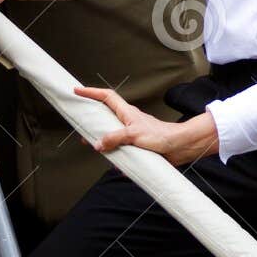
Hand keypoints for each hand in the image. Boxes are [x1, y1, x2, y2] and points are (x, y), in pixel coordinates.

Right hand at [74, 86, 218, 165]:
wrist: (178, 147)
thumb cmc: (161, 135)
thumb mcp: (134, 135)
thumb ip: (114, 138)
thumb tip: (97, 144)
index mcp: (126, 113)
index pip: (106, 97)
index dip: (91, 92)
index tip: (78, 91)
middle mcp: (127, 121)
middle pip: (105, 116)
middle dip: (92, 122)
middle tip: (81, 129)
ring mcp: (131, 133)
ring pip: (111, 135)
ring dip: (104, 143)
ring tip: (96, 150)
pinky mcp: (136, 145)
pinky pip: (121, 150)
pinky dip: (117, 157)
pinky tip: (117, 165)